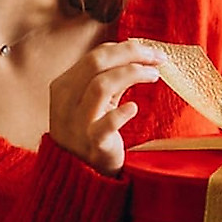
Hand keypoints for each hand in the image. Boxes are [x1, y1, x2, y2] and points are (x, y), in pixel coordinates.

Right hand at [49, 40, 163, 174]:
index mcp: (63, 86)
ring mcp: (77, 123)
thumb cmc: (92, 130)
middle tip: (157, 57)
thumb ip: (108, 76)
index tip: (151, 51)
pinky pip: (106, 124)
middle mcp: (65, 102)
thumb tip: (136, 47)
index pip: (94, 56)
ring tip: (154, 75)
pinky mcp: (93, 144)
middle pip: (97, 63)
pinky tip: (134, 107)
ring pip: (101, 85)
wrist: (81, 173)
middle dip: (131, 54)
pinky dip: (122, 113)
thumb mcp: (94, 100)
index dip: (126, 48)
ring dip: (132, 74)